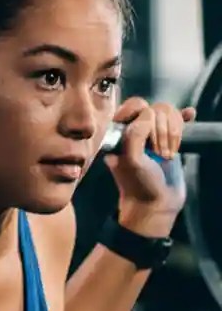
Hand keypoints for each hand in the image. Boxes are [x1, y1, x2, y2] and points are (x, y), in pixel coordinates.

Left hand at [104, 97, 195, 236]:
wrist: (155, 204)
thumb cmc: (139, 184)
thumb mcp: (132, 160)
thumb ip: (134, 135)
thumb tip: (148, 115)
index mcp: (119, 132)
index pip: (134, 105)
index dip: (145, 118)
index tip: (148, 139)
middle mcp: (135, 129)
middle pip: (154, 109)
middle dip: (161, 129)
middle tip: (159, 153)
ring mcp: (153, 134)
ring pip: (167, 114)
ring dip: (172, 133)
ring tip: (167, 154)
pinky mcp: (168, 141)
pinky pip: (177, 122)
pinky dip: (183, 118)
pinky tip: (190, 115)